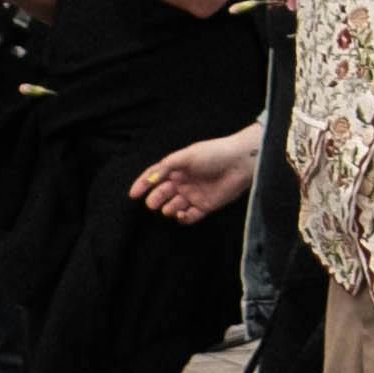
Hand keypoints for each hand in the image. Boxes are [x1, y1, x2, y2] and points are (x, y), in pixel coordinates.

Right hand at [132, 124, 259, 223]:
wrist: (240, 162)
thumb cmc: (213, 154)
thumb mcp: (187, 155)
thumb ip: (166, 166)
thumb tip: (150, 178)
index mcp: (177, 168)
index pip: (155, 176)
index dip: (143, 184)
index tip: (133, 194)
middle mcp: (184, 181)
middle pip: (163, 193)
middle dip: (155, 199)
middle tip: (153, 204)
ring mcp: (194, 194)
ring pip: (174, 206)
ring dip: (169, 209)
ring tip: (169, 208)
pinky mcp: (206, 206)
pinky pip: (190, 216)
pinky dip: (183, 218)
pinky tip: (182, 215)